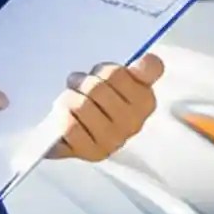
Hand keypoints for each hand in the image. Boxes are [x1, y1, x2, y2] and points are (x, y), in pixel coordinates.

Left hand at [48, 53, 162, 161]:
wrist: (75, 132)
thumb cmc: (98, 102)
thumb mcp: (117, 80)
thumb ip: (140, 70)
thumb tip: (150, 60)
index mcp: (145, 101)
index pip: (117, 74)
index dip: (103, 72)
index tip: (102, 79)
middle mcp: (133, 124)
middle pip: (96, 89)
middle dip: (83, 85)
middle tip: (80, 90)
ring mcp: (113, 140)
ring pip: (81, 106)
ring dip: (68, 100)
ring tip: (70, 104)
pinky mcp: (91, 153)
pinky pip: (71, 128)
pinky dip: (62, 120)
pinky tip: (65, 120)